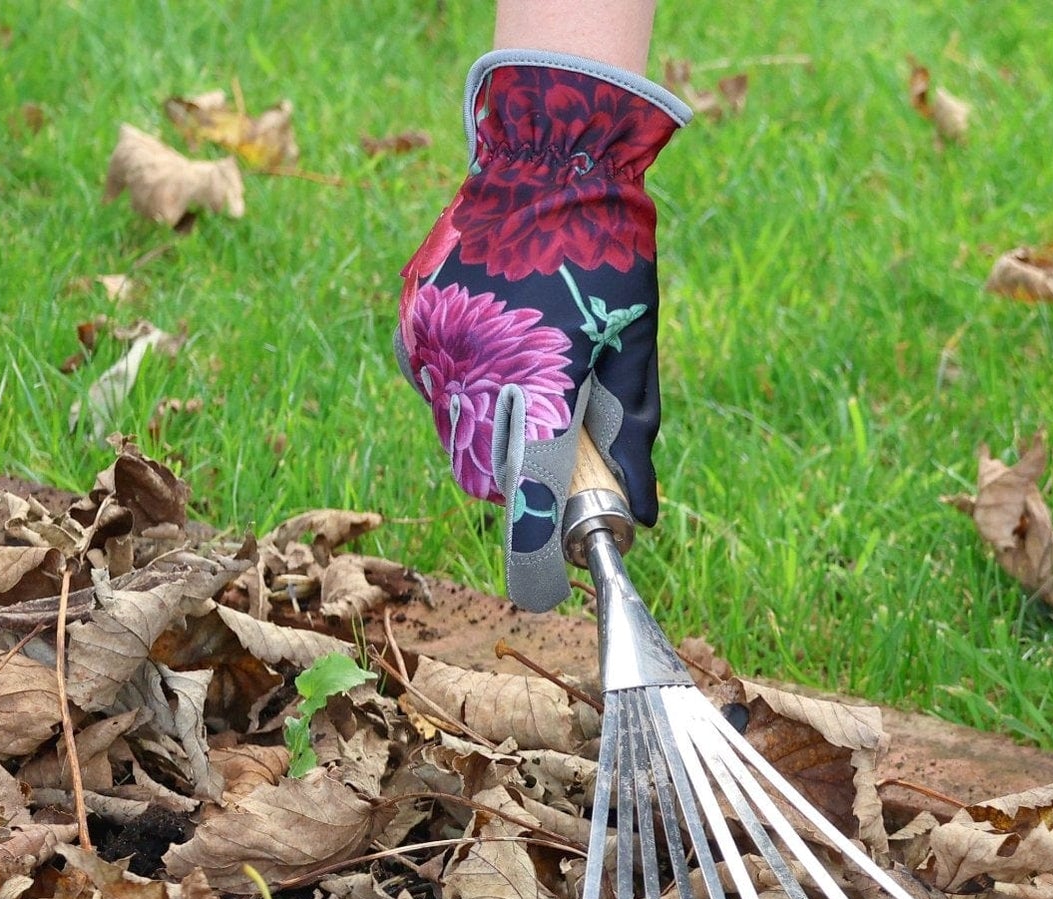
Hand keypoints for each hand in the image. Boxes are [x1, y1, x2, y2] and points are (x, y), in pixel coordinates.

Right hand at [397, 50, 688, 609]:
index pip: (525, 500)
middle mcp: (470, 371)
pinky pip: (432, 387)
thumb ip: (633, 440)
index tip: (548, 584)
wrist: (548, 159)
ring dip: (488, 438)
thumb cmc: (609, 259)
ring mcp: (432, 345)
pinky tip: (501, 351)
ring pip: (452, 435)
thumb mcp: (636, 353)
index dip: (535, 554)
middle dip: (517, 487)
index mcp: (535, 384)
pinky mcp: (412, 322)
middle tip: (555, 463)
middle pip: (483, 477)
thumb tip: (640, 514)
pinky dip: (463, 392)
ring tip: (531, 388)